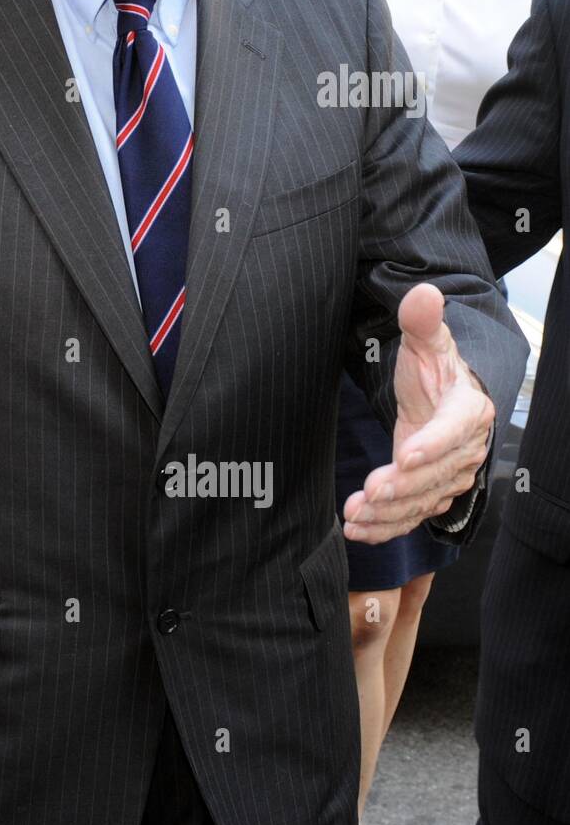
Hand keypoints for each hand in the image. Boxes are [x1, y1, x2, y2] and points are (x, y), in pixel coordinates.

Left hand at [343, 283, 494, 543]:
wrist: (442, 397)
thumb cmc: (434, 370)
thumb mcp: (427, 343)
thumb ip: (422, 322)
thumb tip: (423, 294)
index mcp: (468, 411)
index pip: (453, 431)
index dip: (432, 445)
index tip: (405, 454)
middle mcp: (465, 450)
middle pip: (436, 474)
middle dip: (404, 486)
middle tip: (371, 493)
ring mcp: (449, 476)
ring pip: (422, 501)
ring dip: (389, 513)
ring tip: (355, 516)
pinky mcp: (430, 494)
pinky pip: (411, 516)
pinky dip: (386, 526)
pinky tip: (358, 530)